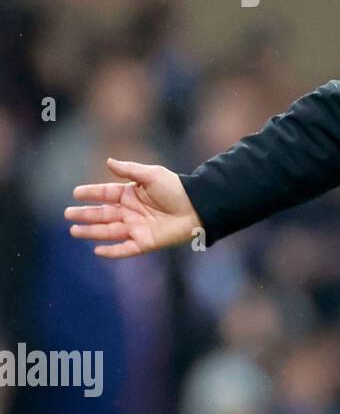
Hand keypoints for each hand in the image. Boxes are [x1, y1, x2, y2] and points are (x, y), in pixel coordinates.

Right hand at [66, 158, 201, 257]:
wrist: (198, 207)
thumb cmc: (177, 189)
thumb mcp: (152, 175)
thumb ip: (129, 170)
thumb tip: (108, 161)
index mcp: (132, 194)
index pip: (106, 194)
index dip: (91, 193)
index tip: (75, 193)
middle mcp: (131, 212)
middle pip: (103, 214)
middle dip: (85, 214)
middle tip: (67, 214)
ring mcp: (137, 228)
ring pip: (109, 231)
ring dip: (91, 232)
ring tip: (74, 230)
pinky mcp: (146, 242)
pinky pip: (125, 249)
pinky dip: (112, 252)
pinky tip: (97, 250)